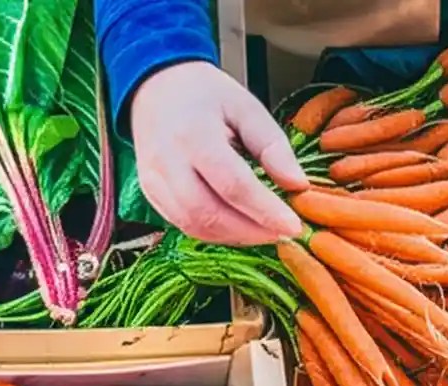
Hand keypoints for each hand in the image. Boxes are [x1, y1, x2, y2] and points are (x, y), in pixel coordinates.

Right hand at [130, 61, 308, 244]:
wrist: (156, 87)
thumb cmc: (203, 94)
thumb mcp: (246, 107)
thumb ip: (272, 145)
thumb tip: (297, 184)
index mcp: (194, 133)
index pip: (233, 184)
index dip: (265, 211)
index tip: (293, 225)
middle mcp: (168, 161)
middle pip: (209, 213)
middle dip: (250, 231)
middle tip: (282, 234)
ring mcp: (154, 180)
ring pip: (193, 225)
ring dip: (233, 237)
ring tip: (263, 232)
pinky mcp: (150, 193)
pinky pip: (182, 224)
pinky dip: (214, 233)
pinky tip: (237, 227)